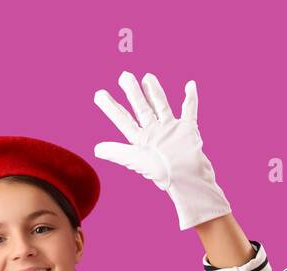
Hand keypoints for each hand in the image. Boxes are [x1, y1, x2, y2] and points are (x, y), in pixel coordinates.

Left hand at [93, 71, 230, 230]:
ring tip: (147, 76)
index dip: (110, 107)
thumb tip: (95, 150)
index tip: (99, 94)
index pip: (122, 120)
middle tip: (124, 75)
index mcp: (140, 140)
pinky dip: (191, 98)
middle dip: (132, 92)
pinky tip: (190, 85)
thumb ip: (117, 152)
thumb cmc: (163, 172)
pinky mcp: (188, 129)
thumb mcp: (136, 160)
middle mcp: (154, 133)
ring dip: (155, 91)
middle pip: (141, 108)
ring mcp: (171, 130)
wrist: (189, 178)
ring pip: (161, 105)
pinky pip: (190, 110)